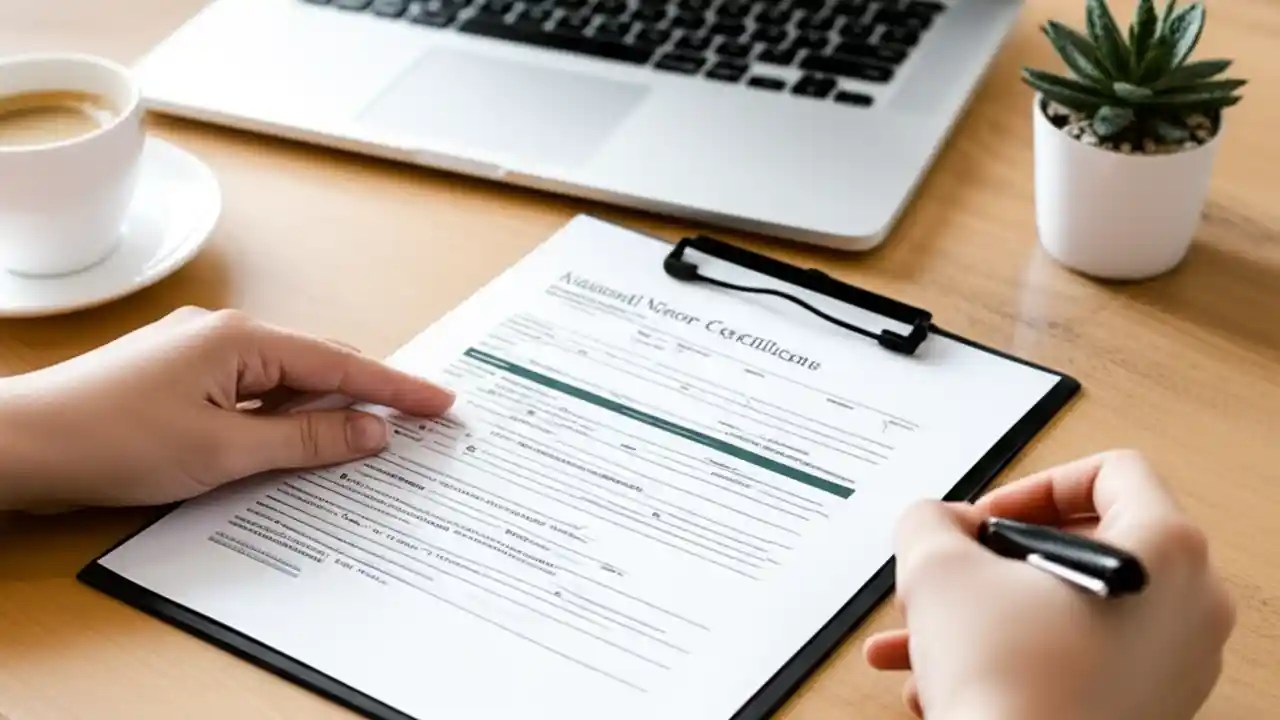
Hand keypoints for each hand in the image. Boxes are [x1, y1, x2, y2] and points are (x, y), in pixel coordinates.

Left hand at [0, 308, 453, 509]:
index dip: (397, 388)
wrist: (22, 443)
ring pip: (282, 380)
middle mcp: (225, 335)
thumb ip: (307, 440)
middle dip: (367, 394)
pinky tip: (293, 441)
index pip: (341, 366)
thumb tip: (370, 431)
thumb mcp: (226, 451)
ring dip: (321, 408)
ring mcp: (198, 353)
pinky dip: (281, 416)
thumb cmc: (114, 440)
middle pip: (317, 365)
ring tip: (364, 439)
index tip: (441, 402)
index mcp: (242, 339)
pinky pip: (250, 392)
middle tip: (416, 421)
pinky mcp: (179, 378)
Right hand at [864, 451, 1234, 719]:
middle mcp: (1189, 606)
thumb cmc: (1007, 685)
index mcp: (1164, 550)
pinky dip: (1013, 657)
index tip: (987, 520)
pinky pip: (1076, 659)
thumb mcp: (938, 566)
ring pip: (1066, 610)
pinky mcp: (1148, 708)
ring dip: (986, 615)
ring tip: (924, 635)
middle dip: (993, 562)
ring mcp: (1175, 665)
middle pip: (1082, 547)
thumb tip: (934, 523)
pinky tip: (945, 678)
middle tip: (954, 573)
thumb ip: (930, 520)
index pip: (1110, 473)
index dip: (1031, 486)